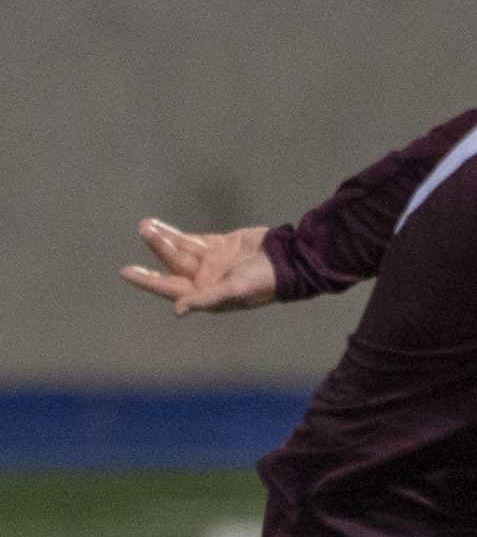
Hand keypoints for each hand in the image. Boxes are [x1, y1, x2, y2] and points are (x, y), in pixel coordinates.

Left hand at [121, 219, 276, 314]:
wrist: (290, 259)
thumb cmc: (265, 280)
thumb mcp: (235, 290)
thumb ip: (206, 299)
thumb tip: (178, 310)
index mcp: (208, 295)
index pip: (171, 289)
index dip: (148, 281)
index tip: (125, 272)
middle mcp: (207, 280)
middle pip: (173, 267)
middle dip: (157, 251)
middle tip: (143, 232)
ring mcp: (213, 262)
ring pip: (180, 250)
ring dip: (164, 239)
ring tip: (146, 226)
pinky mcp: (221, 246)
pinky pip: (192, 240)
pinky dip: (176, 234)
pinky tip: (159, 226)